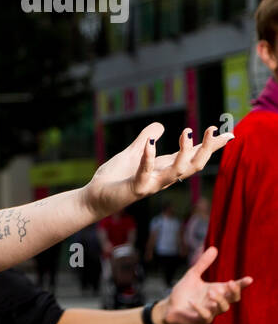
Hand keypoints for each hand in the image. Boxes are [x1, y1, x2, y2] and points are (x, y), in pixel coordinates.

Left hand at [82, 124, 231, 219]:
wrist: (94, 197)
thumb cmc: (114, 177)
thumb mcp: (132, 152)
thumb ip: (146, 138)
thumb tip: (161, 126)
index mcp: (164, 168)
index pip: (192, 157)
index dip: (209, 147)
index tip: (228, 134)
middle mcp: (162, 178)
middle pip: (192, 165)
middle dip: (205, 149)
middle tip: (211, 130)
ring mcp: (151, 185)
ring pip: (177, 172)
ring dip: (184, 153)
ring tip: (187, 132)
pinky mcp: (136, 188)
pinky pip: (145, 173)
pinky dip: (148, 157)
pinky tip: (151, 143)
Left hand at [159, 246, 252, 323]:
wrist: (169, 306)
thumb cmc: (184, 292)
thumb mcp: (192, 275)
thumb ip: (203, 264)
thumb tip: (214, 248)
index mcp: (218, 291)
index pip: (234, 289)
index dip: (242, 285)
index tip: (249, 279)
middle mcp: (217, 302)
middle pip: (233, 299)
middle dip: (234, 292)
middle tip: (230, 283)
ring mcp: (211, 312)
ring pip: (223, 308)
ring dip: (219, 299)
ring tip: (211, 291)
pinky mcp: (201, 320)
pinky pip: (205, 316)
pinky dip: (200, 308)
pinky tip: (192, 301)